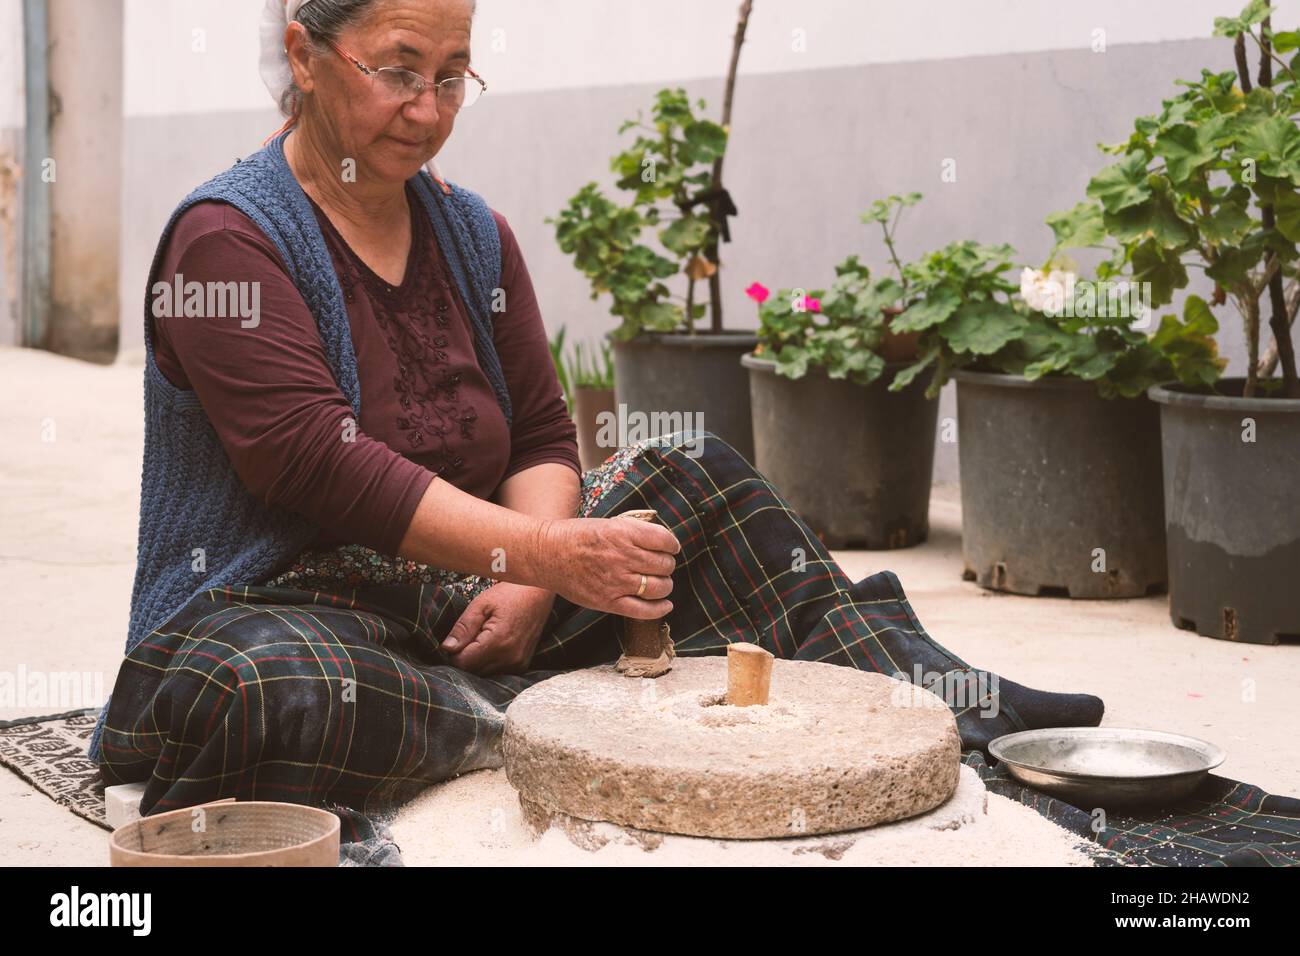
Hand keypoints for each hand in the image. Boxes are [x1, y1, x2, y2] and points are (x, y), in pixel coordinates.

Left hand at [442, 581, 555, 675]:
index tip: (457, 639)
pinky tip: (493, 645)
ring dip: (478, 661)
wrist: (539, 593)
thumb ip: (463, 628)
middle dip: (465, 657)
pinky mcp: (522, 665)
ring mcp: (518, 663)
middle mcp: (510, 658)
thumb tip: (447, 649)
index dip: (454, 653)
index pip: (463, 663)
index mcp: (498, 642)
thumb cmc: (510, 594)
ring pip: (484, 674)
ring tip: (483, 638)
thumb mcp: (481, 605)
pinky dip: (490, 662)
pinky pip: (497, 671)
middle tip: (470, 636)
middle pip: (473, 671)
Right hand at [535, 516, 678, 618]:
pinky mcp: (609, 601)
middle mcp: (623, 557)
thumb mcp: (609, 523)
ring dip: (665, 585)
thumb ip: (634, 532)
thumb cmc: (577, 536)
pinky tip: (665, 604)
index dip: (672, 545)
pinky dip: (660, 608)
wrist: (547, 553)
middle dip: (667, 565)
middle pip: (665, 565)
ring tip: (660, 583)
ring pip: (660, 587)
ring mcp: (616, 581)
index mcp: (624, 533)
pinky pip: (645, 610)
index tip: (670, 548)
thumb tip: (661, 542)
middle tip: (661, 566)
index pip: (665, 541)